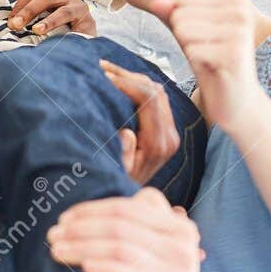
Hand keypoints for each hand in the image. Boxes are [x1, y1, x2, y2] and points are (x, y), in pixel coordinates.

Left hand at [4, 0, 95, 35]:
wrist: (81, 49)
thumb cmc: (58, 30)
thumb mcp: (38, 15)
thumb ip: (24, 1)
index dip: (20, 4)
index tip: (10, 21)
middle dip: (26, 10)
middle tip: (14, 25)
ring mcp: (79, 4)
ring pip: (55, 2)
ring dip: (38, 14)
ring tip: (28, 28)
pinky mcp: (87, 17)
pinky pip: (67, 14)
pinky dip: (51, 22)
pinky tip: (40, 30)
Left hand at [45, 189, 201, 271]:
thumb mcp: (154, 255)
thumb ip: (138, 225)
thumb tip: (93, 208)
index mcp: (181, 230)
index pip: (128, 210)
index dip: (92, 210)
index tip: (63, 218)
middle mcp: (185, 250)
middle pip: (121, 228)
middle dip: (81, 229)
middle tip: (53, 235)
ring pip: (121, 249)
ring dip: (82, 247)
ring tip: (57, 252)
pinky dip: (104, 269)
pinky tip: (84, 268)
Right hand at [98, 59, 178, 184]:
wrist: (130, 203)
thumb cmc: (115, 187)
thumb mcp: (116, 174)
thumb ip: (124, 154)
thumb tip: (128, 131)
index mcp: (159, 144)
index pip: (148, 99)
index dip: (125, 82)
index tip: (102, 76)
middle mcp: (169, 137)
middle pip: (154, 89)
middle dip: (127, 75)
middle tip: (100, 68)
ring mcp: (169, 133)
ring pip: (156, 90)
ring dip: (131, 78)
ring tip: (105, 72)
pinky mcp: (165, 130)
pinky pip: (155, 98)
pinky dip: (136, 86)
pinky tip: (117, 82)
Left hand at [151, 0, 259, 134]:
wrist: (235, 98)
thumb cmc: (211, 60)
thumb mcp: (189, 31)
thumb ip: (172, 13)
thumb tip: (155, 2)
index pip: (181, 0)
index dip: (181, 23)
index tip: (202, 38)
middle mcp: (241, 11)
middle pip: (180, 15)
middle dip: (185, 38)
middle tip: (205, 52)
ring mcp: (240, 32)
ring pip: (183, 30)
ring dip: (190, 50)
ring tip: (209, 59)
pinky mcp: (234, 54)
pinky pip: (192, 51)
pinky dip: (197, 63)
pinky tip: (214, 68)